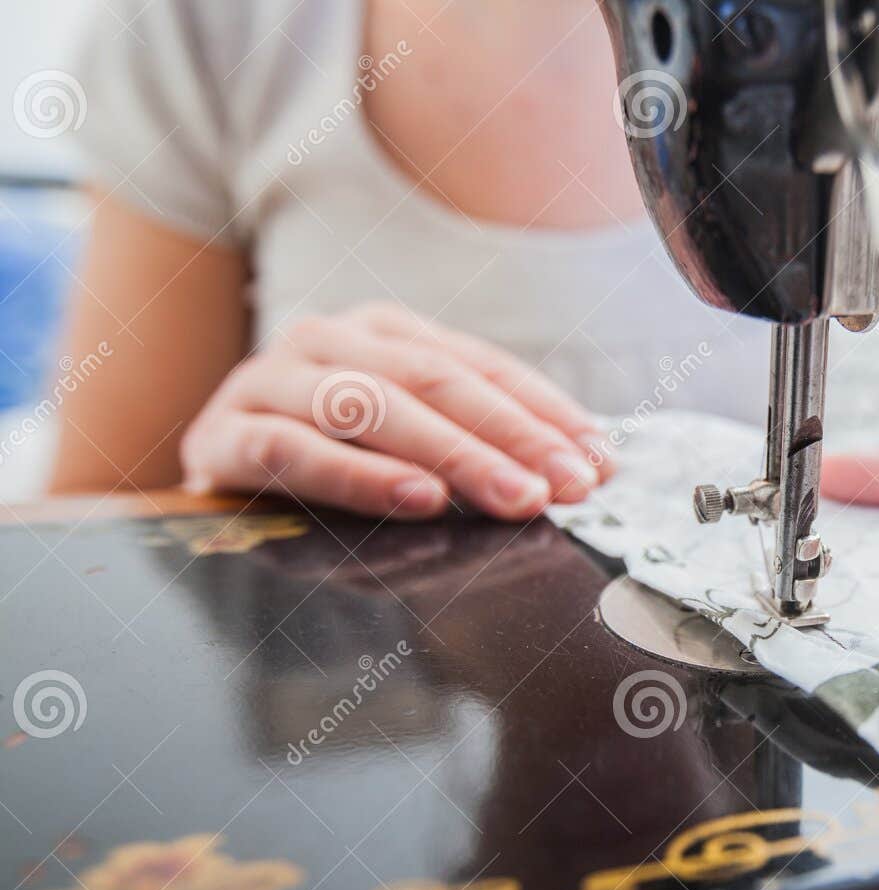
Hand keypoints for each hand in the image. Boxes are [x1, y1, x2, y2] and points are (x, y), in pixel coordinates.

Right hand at [181, 303, 610, 519]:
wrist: (213, 480)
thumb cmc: (332, 461)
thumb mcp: (413, 440)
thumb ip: (487, 444)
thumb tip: (592, 469)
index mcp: (385, 332)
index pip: (481, 367)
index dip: (546, 414)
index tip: (598, 463)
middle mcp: (329, 340)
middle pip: (435, 382)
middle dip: (513, 437)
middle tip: (565, 487)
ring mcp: (271, 380)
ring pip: (373, 408)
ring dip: (453, 456)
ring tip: (513, 496)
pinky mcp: (224, 434)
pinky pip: (296, 451)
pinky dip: (361, 477)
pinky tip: (417, 500)